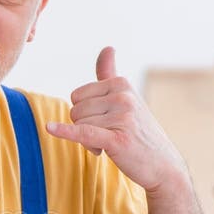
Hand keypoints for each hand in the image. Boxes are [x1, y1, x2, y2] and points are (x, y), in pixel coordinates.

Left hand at [46, 47, 185, 192]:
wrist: (162, 165)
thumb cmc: (139, 131)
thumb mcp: (126, 98)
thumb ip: (110, 75)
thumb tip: (107, 47)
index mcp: (122, 84)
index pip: (77, 96)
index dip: (84, 113)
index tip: (103, 122)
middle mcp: (123, 97)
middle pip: (75, 110)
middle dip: (84, 127)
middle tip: (106, 136)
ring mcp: (122, 117)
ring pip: (79, 125)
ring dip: (88, 141)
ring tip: (109, 145)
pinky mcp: (118, 139)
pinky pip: (83, 132)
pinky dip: (65, 131)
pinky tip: (50, 128)